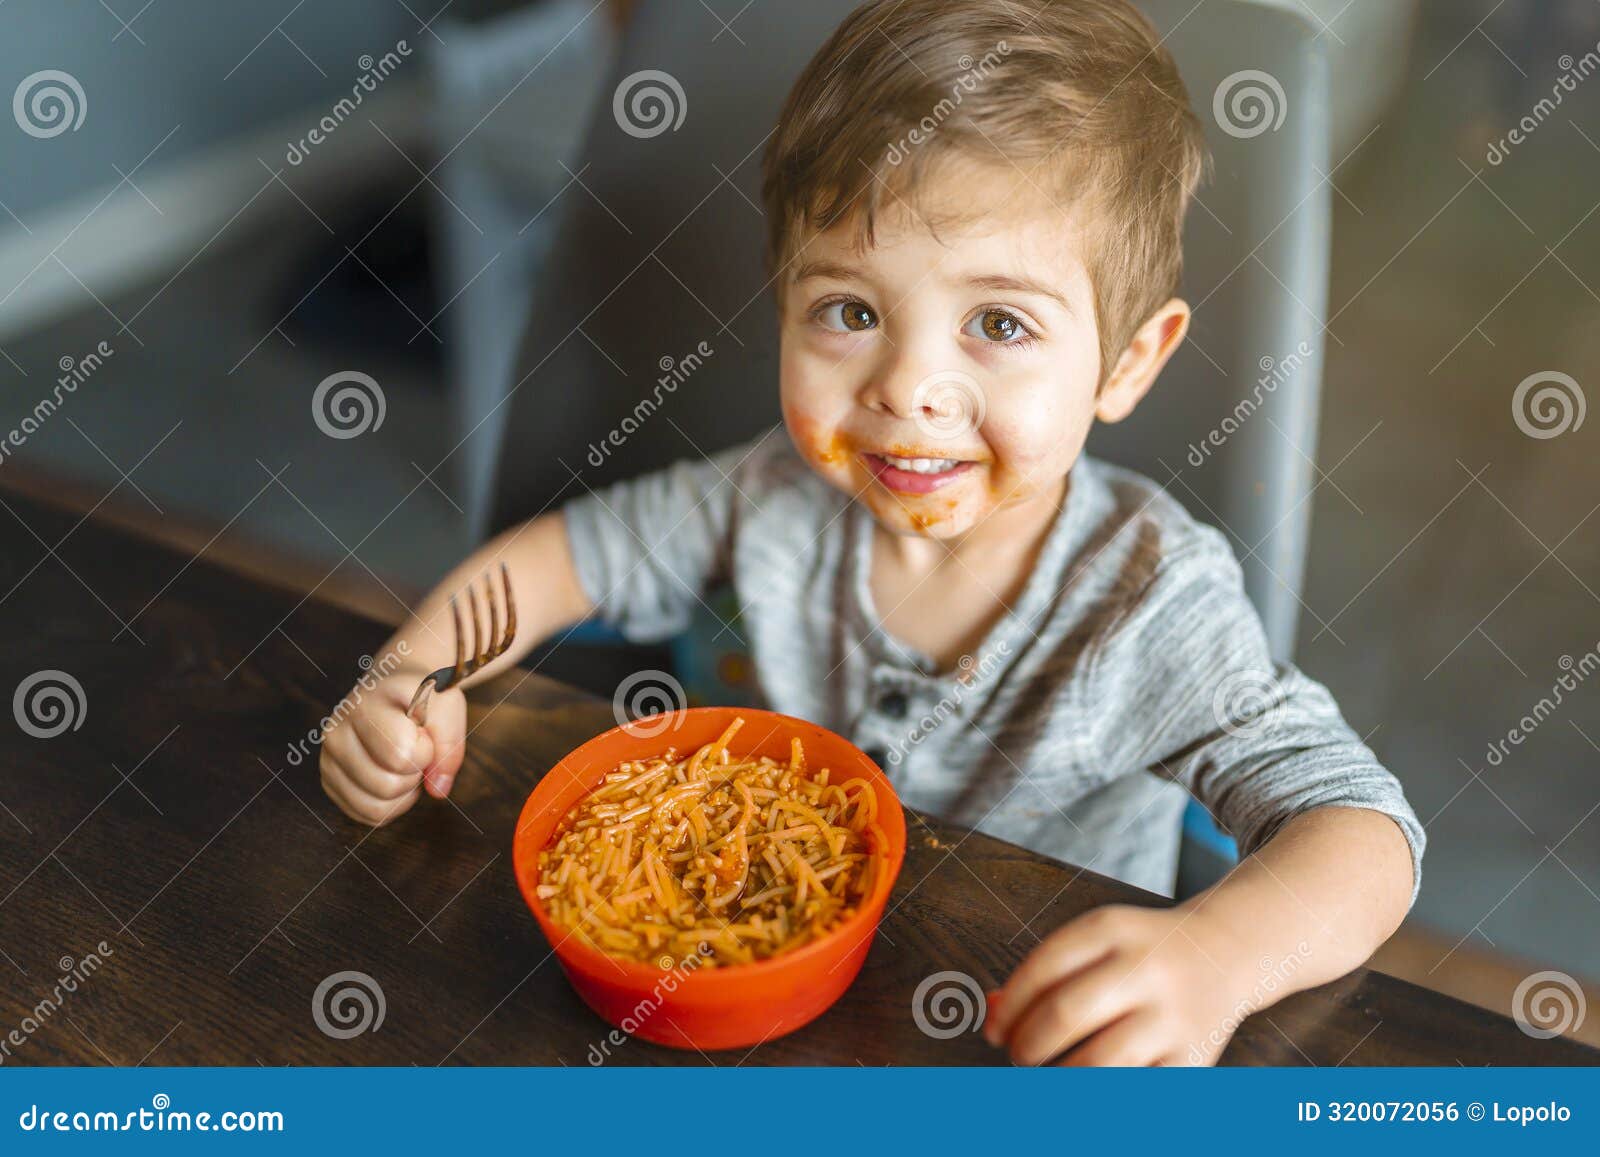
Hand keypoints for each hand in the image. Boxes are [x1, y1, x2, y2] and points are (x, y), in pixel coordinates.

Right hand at [318, 664, 467, 824]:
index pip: (401, 755)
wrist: (395, 686)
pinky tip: (394, 776)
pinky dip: (391, 806)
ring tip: (405, 763)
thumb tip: (437, 789)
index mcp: (365, 706)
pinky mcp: (330, 781)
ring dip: (404, 794)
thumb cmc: (423, 696)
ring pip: (375, 808)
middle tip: (416, 750)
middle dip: (415, 774)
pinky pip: (367, 815)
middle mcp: (337, 733)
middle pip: (387, 786)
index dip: (426, 751)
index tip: (423, 732)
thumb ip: (449, 744)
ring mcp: (329, 759)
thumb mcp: (447, 705)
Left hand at [983, 903, 1253, 1065]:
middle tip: (1020, 1058)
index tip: (994, 1032)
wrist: (1225, 952)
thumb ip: (1043, 972)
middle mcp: (1145, 967)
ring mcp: (1173, 1014)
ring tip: (1050, 1078)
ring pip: (1098, 1063)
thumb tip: (991, 1012)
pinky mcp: (1194, 1059)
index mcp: (1111, 928)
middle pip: (1065, 1013)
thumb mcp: (1095, 941)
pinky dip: (1100, 1099)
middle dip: (1028, 1045)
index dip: (1009, 1008)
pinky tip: (1088, 1091)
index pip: (1043, 968)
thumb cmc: (1139, 954)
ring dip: (1058, 1080)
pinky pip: (1134, 1092)